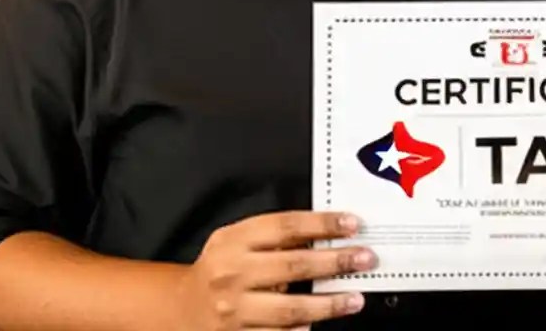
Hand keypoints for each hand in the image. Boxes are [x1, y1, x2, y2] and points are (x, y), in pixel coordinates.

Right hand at [177, 211, 376, 329]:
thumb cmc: (218, 271)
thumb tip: (323, 235)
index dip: (321, 224)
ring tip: (355, 299)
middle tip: (364, 259)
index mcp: (234, 241)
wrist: (181, 309)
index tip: (351, 225)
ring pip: (290, 307)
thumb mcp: (234, 243)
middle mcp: (233, 273)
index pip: (284, 226)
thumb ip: (271, 239)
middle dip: (335, 262)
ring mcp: (234, 309)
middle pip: (293, 265)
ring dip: (328, 304)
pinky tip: (318, 325)